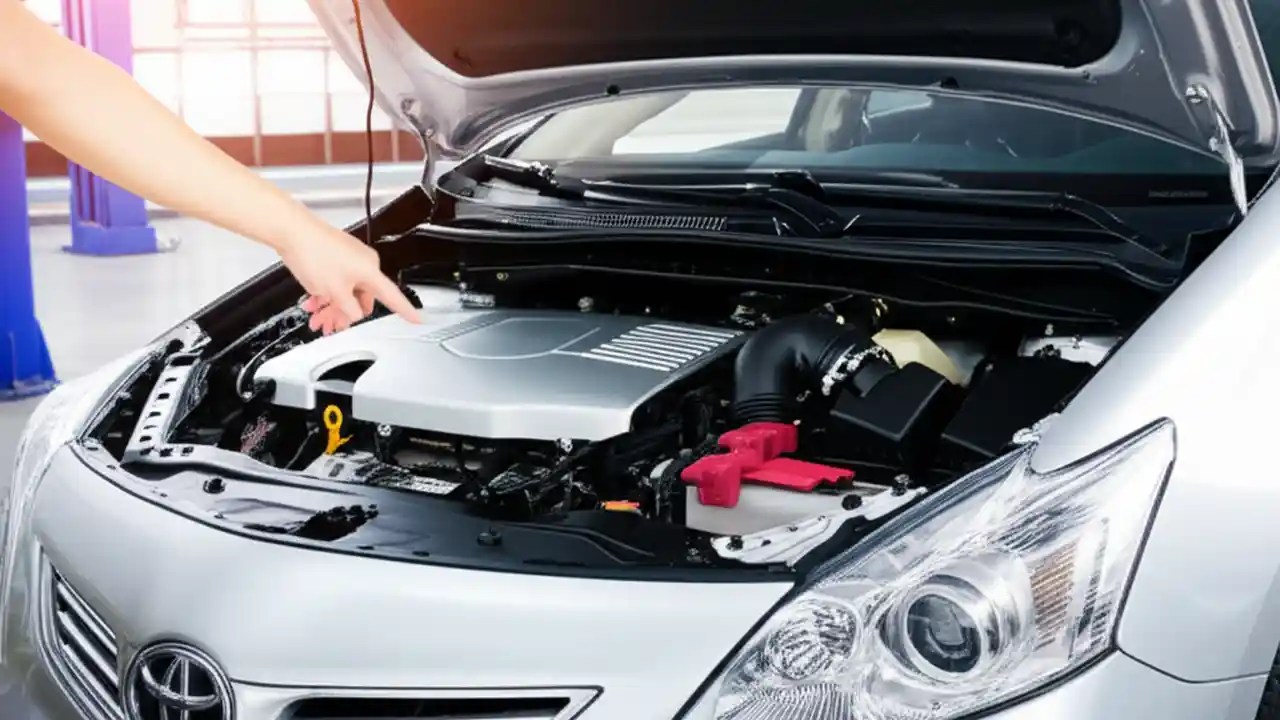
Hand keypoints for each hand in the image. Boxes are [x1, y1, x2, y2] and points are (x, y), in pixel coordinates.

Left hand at [279, 222, 419, 334]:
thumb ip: (348, 309)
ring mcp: (349, 259)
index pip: (392, 297)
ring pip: (346, 291)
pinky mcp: (336, 256)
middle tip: (331, 326)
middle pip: (361, 298)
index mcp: (370, 271)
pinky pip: (337, 281)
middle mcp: (364, 263)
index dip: (406, 311)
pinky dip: (326, 294)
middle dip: (345, 314)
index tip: (418, 319)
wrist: (292, 231)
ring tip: (318, 317)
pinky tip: (313, 302)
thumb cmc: (314, 254)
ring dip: (332, 307)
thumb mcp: (334, 292)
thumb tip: (354, 314)